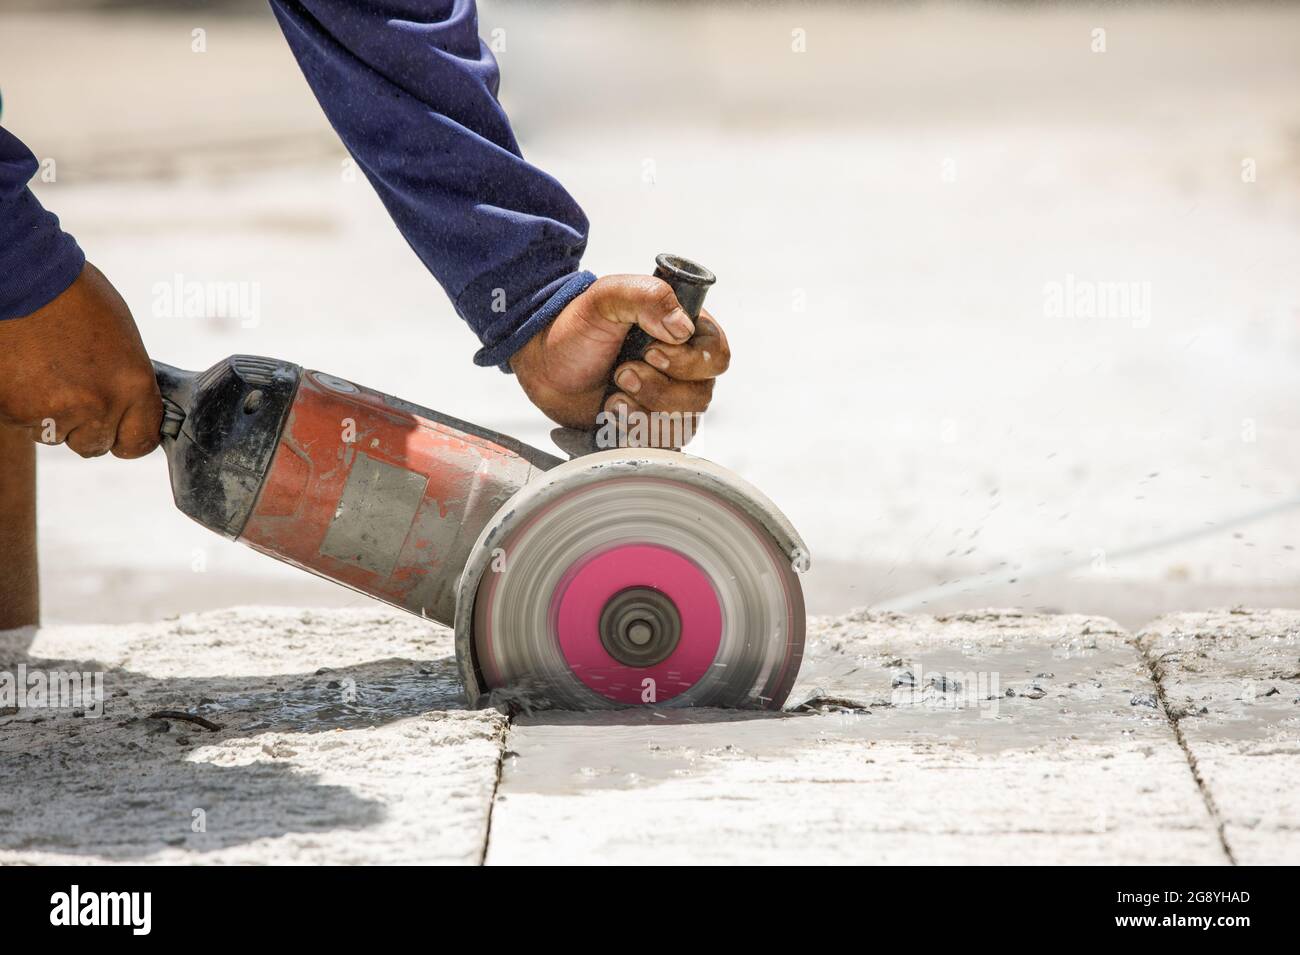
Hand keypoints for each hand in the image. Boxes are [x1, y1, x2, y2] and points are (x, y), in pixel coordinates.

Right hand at [0, 262, 161, 457]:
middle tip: (74, 394)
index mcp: (133, 385)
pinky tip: (24, 370)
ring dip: (53, 416)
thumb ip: (126, 380)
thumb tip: (125, 406)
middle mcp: (99, 406)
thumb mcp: (122, 338)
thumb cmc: (75, 296)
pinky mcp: (15, 413)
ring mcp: (54, 413)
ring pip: (56, 436)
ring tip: (45, 373)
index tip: (122, 432)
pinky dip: (23, 406)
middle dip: (87, 427)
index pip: (140, 441)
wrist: (22, 278)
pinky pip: (25, 424)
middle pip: (95, 445)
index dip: (129, 438)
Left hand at [510, 274, 729, 442]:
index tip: (650, 352)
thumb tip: (684, 328)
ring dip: (644, 412)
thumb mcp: (608, 297)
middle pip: (701, 396)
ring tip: (613, 394)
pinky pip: (661, 442)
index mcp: (686, 333)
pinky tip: (612, 412)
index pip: (716, 357)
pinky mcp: (651, 426)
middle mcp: (686, 369)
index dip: (688, 362)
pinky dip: (636, 431)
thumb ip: (648, 296)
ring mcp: (670, 400)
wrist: (544, 364)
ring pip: (683, 423)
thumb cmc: (577, 326)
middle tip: (621, 373)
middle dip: (657, 390)